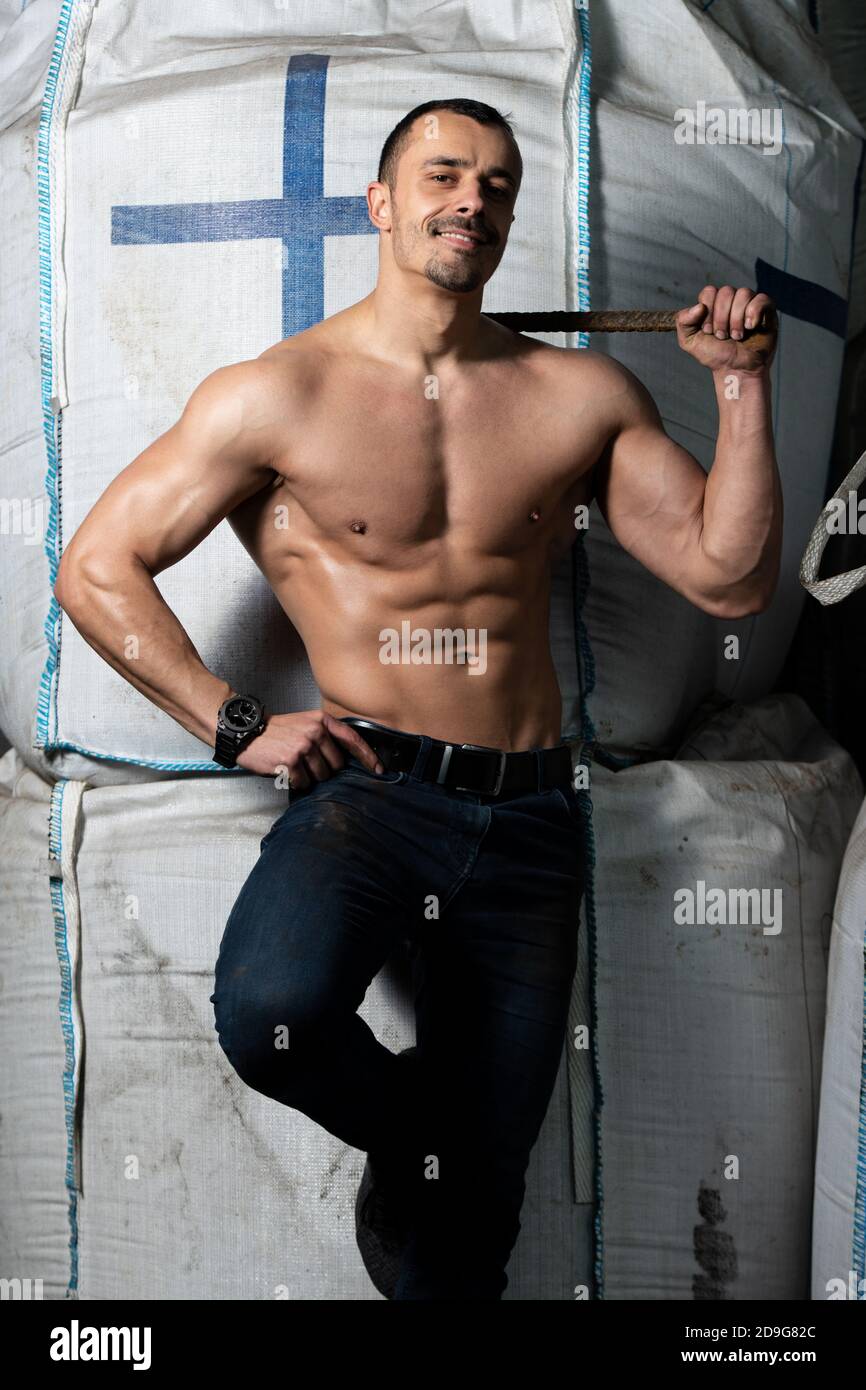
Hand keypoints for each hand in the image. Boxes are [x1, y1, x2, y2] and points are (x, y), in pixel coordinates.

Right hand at [234, 709, 383, 787]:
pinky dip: (295, 782)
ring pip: (321, 776)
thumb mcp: (305, 723)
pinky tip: (285, 770)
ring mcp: (303, 747)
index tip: (378, 769)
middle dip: (325, 769)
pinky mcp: (291, 762)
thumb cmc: (277, 731)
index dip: (368, 756)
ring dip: (309, 776)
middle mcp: (315, 732)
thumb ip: (325, 735)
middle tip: (306, 761)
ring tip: (294, 765)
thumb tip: (345, 759)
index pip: (352, 738)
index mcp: (321, 721)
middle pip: (337, 765)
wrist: (248, 732)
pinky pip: (304, 783)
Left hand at [676, 285, 777, 374]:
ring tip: (737, 337)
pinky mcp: (767, 311)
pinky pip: (762, 299)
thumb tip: (699, 306)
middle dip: (722, 318)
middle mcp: (732, 301)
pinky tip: (750, 327)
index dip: (708, 312)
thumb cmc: (714, 355)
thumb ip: (683, 321)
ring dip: (736, 319)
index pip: (709, 292)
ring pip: (744, 294)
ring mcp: (749, 304)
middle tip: (723, 336)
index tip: (709, 332)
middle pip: (726, 292)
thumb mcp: (689, 342)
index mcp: (714, 304)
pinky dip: (754, 312)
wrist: (735, 371)